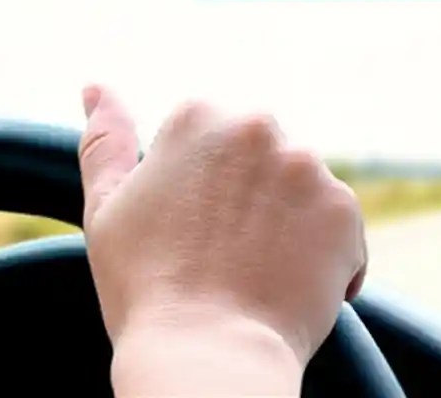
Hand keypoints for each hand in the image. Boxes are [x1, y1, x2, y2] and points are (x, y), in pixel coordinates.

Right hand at [78, 87, 366, 395]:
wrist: (207, 354)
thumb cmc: (146, 286)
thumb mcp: (106, 207)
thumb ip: (105, 139)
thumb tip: (96, 86)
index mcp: (197, 116)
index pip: (210, 145)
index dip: (199, 196)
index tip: (188, 232)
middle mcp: (258, 126)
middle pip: (260, 161)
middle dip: (249, 200)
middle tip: (221, 255)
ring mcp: (307, 166)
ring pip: (300, 194)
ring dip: (286, 226)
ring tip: (254, 273)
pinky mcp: (344, 210)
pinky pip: (337, 230)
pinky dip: (322, 259)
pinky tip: (287, 288)